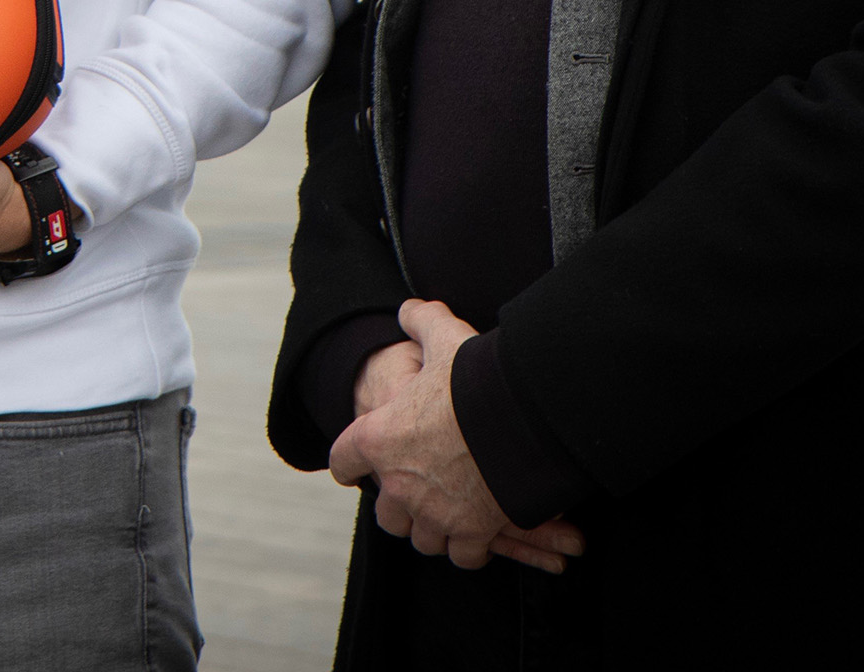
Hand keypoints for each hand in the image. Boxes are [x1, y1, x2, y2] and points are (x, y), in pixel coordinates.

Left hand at [327, 300, 587, 575]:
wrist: (520, 420)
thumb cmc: (476, 379)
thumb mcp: (444, 339)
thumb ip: (422, 322)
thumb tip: (409, 309)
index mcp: (378, 438)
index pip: (343, 460)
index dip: (348, 463)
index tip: (354, 467)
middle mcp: (398, 483)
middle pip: (384, 513)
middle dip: (398, 507)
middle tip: (414, 495)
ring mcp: (434, 513)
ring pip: (421, 538)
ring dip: (431, 528)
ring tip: (446, 516)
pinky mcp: (471, 532)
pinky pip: (461, 554)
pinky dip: (467, 547)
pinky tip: (476, 534)